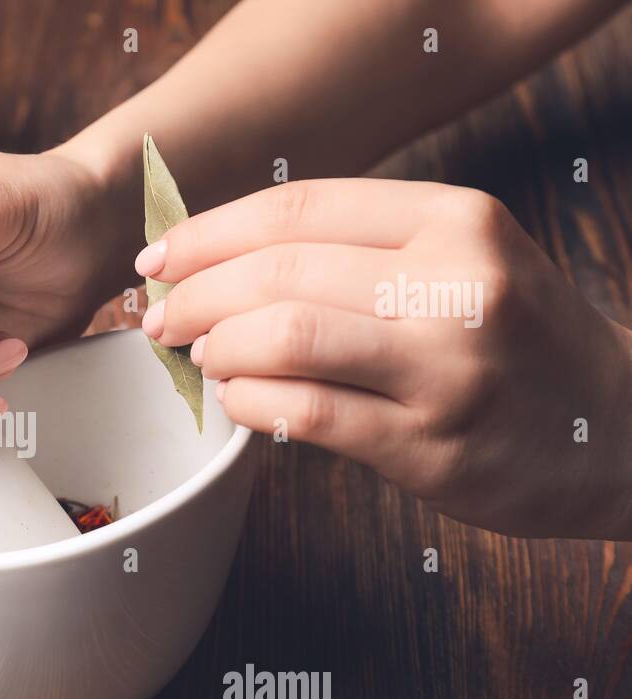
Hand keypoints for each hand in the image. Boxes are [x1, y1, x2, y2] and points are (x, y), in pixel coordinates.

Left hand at [135, 178, 631, 538]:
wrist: (614, 430)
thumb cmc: (514, 340)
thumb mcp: (462, 260)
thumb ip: (358, 250)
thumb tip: (217, 260)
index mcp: (456, 220)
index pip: (298, 206)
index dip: (210, 232)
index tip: (158, 256)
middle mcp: (458, 283)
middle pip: (280, 270)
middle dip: (195, 294)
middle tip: (159, 318)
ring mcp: (447, 368)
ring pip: (286, 337)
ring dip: (217, 347)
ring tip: (198, 357)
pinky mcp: (431, 446)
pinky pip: (307, 413)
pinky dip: (250, 403)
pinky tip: (237, 400)